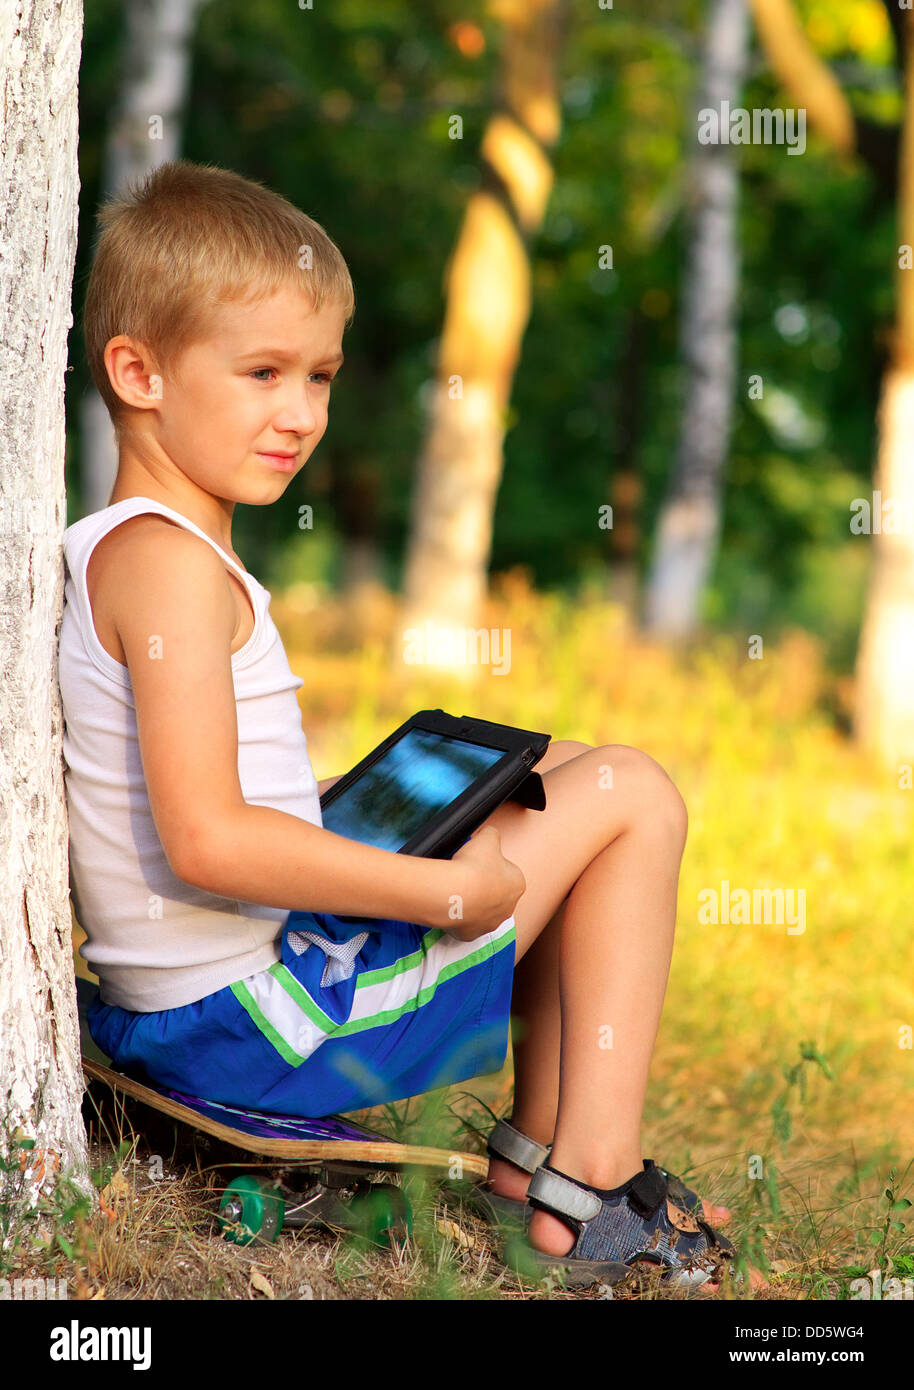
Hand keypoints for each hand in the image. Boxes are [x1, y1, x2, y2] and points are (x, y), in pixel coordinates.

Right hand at [446, 825, 525, 941]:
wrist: (453, 892)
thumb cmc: (474, 866)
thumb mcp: (487, 837)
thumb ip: (492, 834)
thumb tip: (490, 834)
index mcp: (517, 884)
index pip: (507, 872)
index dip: (492, 865)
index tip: (478, 862)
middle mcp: (509, 907)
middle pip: (496, 894)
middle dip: (483, 886)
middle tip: (466, 875)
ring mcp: (491, 924)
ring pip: (482, 911)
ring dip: (473, 902)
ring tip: (457, 890)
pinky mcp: (472, 935)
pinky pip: (467, 924)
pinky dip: (460, 916)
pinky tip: (452, 904)